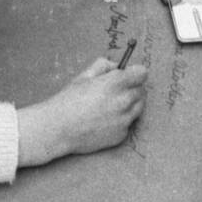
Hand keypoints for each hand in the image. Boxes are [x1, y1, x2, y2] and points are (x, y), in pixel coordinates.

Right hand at [17, 58, 147, 165]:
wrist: (58, 128)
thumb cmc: (69, 100)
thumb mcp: (84, 76)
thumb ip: (104, 66)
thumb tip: (117, 66)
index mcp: (115, 83)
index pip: (142, 73)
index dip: (135, 73)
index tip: (129, 75)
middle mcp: (124, 102)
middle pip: (142, 91)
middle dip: (133, 88)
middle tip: (117, 91)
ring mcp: (124, 120)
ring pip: (138, 108)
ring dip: (130, 104)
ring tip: (110, 106)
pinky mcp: (121, 135)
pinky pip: (128, 124)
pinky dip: (121, 121)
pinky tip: (104, 120)